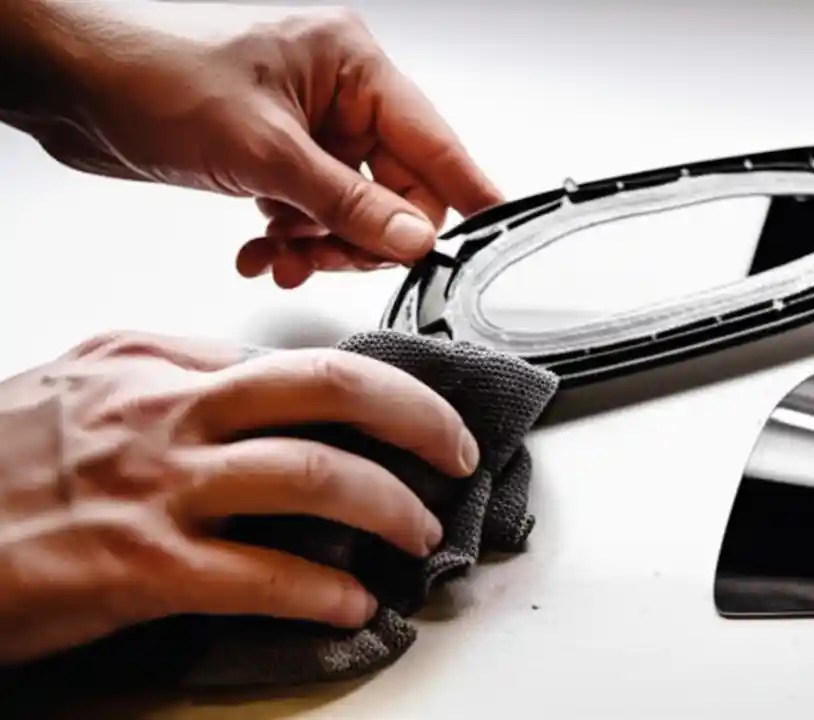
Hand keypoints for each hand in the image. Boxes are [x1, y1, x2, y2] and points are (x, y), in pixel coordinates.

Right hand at [0, 331, 479, 664]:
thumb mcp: (82, 393)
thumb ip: (172, 384)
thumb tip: (262, 396)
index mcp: (154, 362)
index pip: (297, 358)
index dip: (378, 387)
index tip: (417, 412)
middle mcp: (165, 410)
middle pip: (328, 389)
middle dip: (416, 418)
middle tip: (457, 449)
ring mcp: (155, 484)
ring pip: (314, 477)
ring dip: (388, 507)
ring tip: (420, 532)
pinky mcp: (139, 566)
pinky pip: (261, 575)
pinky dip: (322, 591)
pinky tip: (351, 604)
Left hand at [1, 1, 501, 287]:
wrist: (67, 80)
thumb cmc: (152, 73)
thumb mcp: (265, 153)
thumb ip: (349, 205)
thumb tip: (414, 240)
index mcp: (351, 65)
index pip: (434, 142)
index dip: (465, 195)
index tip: (494, 237)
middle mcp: (336, 94)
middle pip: (395, 188)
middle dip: (365, 237)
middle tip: (335, 261)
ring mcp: (305, 127)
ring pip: (352, 210)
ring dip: (320, 245)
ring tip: (283, 257)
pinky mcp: (273, 155)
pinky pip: (310, 212)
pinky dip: (290, 239)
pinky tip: (260, 251)